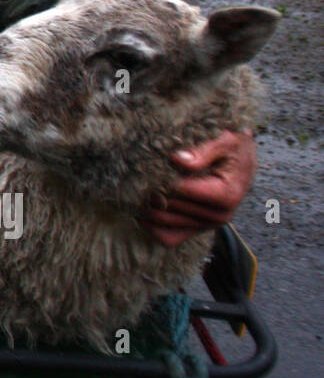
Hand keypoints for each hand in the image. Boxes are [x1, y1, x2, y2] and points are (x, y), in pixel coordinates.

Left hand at [142, 129, 257, 246]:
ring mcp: (207, 225)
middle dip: (150, 192)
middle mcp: (219, 215)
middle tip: (135, 177)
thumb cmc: (233, 147)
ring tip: (135, 190)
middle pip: (169, 208)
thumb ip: (203, 151)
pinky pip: (168, 237)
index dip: (160, 180)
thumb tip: (178, 160)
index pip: (181, 191)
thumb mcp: (225, 140)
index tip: (148, 167)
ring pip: (165, 225)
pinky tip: (142, 209)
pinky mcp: (197, 229)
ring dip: (146, 209)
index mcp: (226, 195)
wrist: (241, 159)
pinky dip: (152, 226)